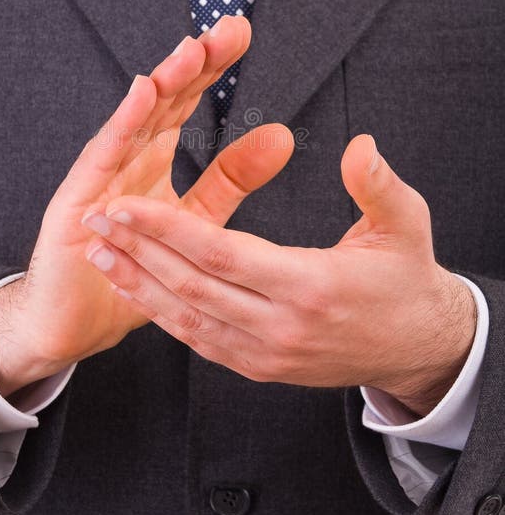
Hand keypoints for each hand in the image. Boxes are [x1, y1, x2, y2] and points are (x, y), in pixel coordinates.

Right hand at [0, 16, 293, 396]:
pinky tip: (142, 91)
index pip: (185, 101)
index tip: (241, 33)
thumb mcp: (197, 217)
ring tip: (191, 51)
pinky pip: (104, 158)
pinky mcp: (77, 203)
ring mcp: (100, 177)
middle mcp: (126, 158)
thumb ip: (232, 179)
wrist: (80, 321)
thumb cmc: (135, 265)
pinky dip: (123, 123)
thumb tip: (281, 136)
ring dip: (163, 83)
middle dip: (193, 62)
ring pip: (135, 121)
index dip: (211, 67)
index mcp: (153, 157)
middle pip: (163, 100)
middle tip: (227, 28)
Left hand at [86, 134, 476, 416]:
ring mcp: (267, 354)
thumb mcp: (408, 225)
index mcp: (311, 286)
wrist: (417, 346)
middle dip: (138, 250)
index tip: (126, 205)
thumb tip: (359, 148)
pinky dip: (163, 314)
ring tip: (100, 252)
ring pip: (187, 318)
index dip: (168, 229)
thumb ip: (378, 186)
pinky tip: (137, 287)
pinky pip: (200, 340)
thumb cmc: (407, 281)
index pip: (222, 254)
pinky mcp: (260, 367)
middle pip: (193, 285)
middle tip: (97, 218)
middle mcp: (281, 327)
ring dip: (139, 283)